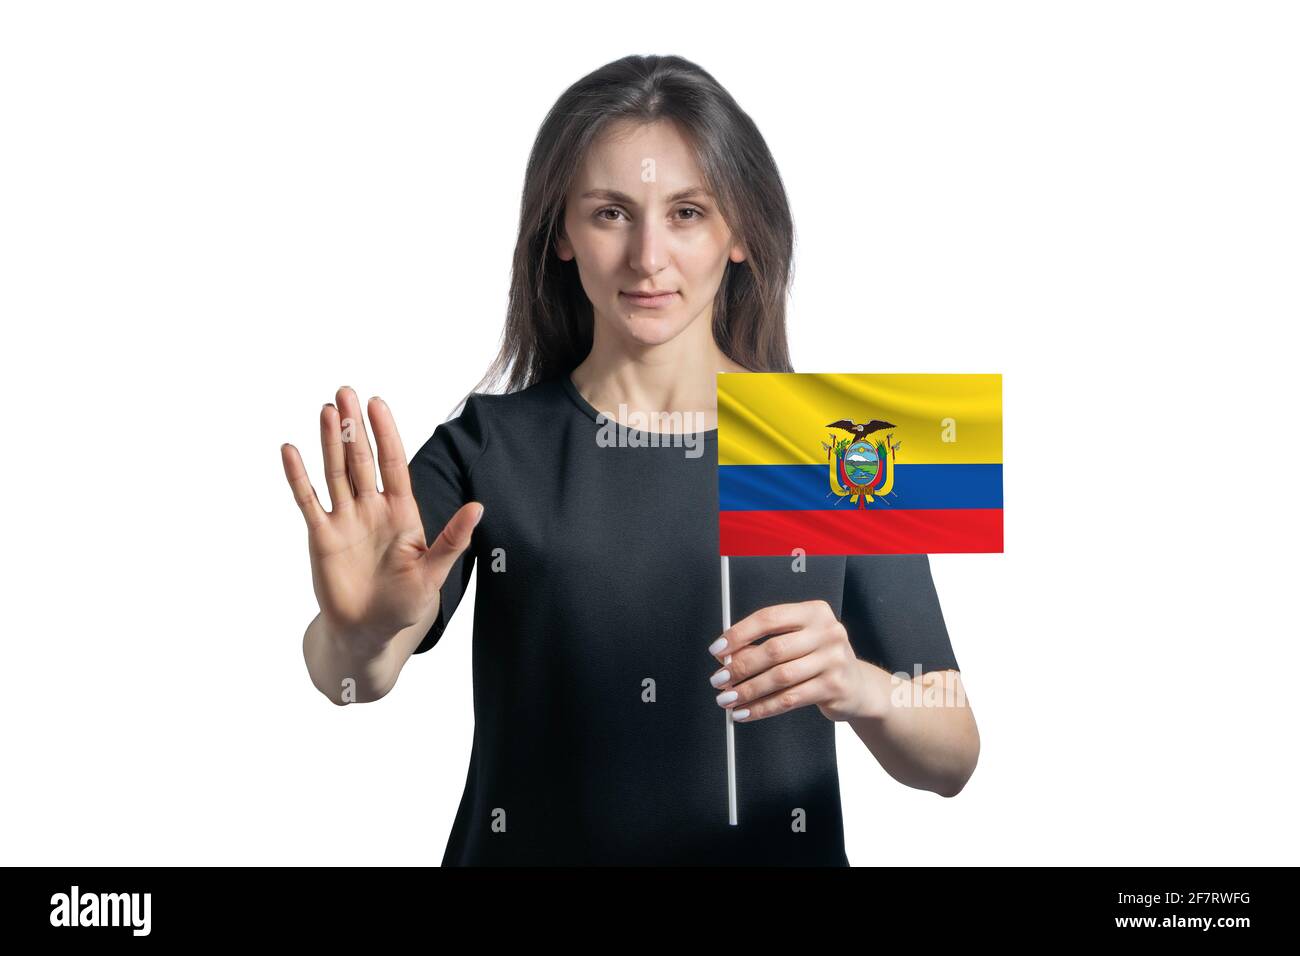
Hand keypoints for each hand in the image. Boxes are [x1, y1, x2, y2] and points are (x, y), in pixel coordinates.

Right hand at [280, 385, 482, 652]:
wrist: (369, 632)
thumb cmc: (406, 604)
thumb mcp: (433, 573)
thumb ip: (452, 540)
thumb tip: (479, 506)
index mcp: (402, 512)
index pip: (393, 464)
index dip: (385, 434)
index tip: (377, 404)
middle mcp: (372, 508)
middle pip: (361, 460)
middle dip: (355, 427)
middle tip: (346, 391)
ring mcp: (345, 519)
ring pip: (336, 472)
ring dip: (330, 442)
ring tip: (327, 410)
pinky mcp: (322, 536)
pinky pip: (308, 500)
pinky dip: (298, 477)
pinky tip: (291, 450)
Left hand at [707, 599, 866, 722]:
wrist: (858, 686)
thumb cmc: (820, 659)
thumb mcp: (798, 641)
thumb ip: (766, 643)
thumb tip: (726, 657)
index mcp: (814, 612)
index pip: (769, 618)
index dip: (739, 634)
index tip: (718, 649)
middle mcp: (827, 632)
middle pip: (773, 649)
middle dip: (740, 667)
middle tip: (719, 679)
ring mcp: (833, 660)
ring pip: (779, 678)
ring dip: (747, 691)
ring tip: (727, 699)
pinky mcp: (834, 687)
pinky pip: (789, 699)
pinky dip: (762, 708)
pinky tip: (746, 712)